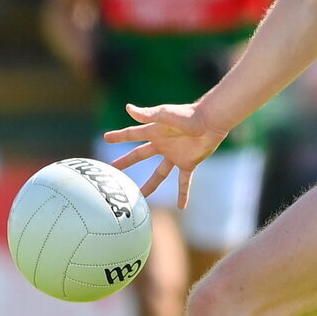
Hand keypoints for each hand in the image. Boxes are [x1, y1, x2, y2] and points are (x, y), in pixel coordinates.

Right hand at [102, 101, 230, 208]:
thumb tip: (128, 108)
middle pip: (140, 155)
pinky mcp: (188, 163)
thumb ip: (148, 114)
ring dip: (150, 185)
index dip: (119, 136)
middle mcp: (162, 144)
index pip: (132, 135)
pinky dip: (183, 193)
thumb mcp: (166, 114)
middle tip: (113, 170)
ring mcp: (174, 155)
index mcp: (154, 132)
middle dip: (126, 162)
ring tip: (140, 196)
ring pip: (159, 174)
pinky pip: (183, 181)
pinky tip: (181, 206)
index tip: (105, 138)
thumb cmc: (189, 114)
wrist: (211, 121)